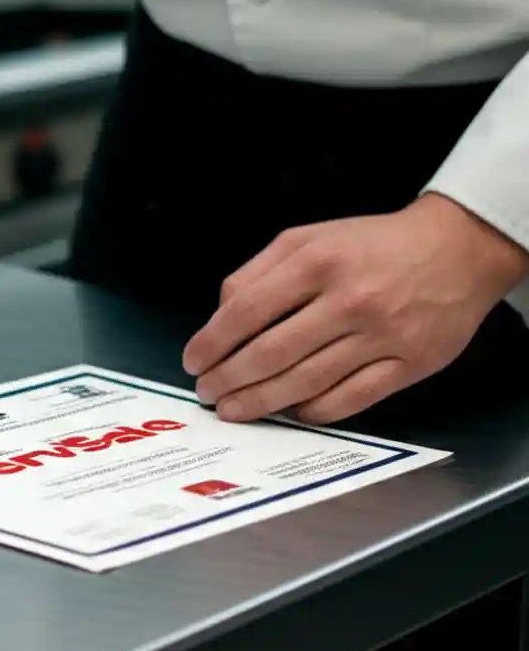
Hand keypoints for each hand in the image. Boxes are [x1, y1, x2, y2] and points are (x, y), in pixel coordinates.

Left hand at [183, 193, 528, 423]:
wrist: (457, 249)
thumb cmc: (372, 246)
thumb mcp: (306, 239)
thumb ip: (257, 273)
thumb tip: (220, 316)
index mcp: (316, 262)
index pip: (245, 311)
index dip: (211, 342)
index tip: (193, 360)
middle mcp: (348, 300)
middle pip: (270, 353)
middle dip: (228, 379)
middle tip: (207, 392)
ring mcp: (381, 335)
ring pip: (305, 382)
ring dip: (260, 402)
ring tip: (234, 409)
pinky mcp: (409, 364)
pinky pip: (350, 399)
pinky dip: (314, 411)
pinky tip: (290, 411)